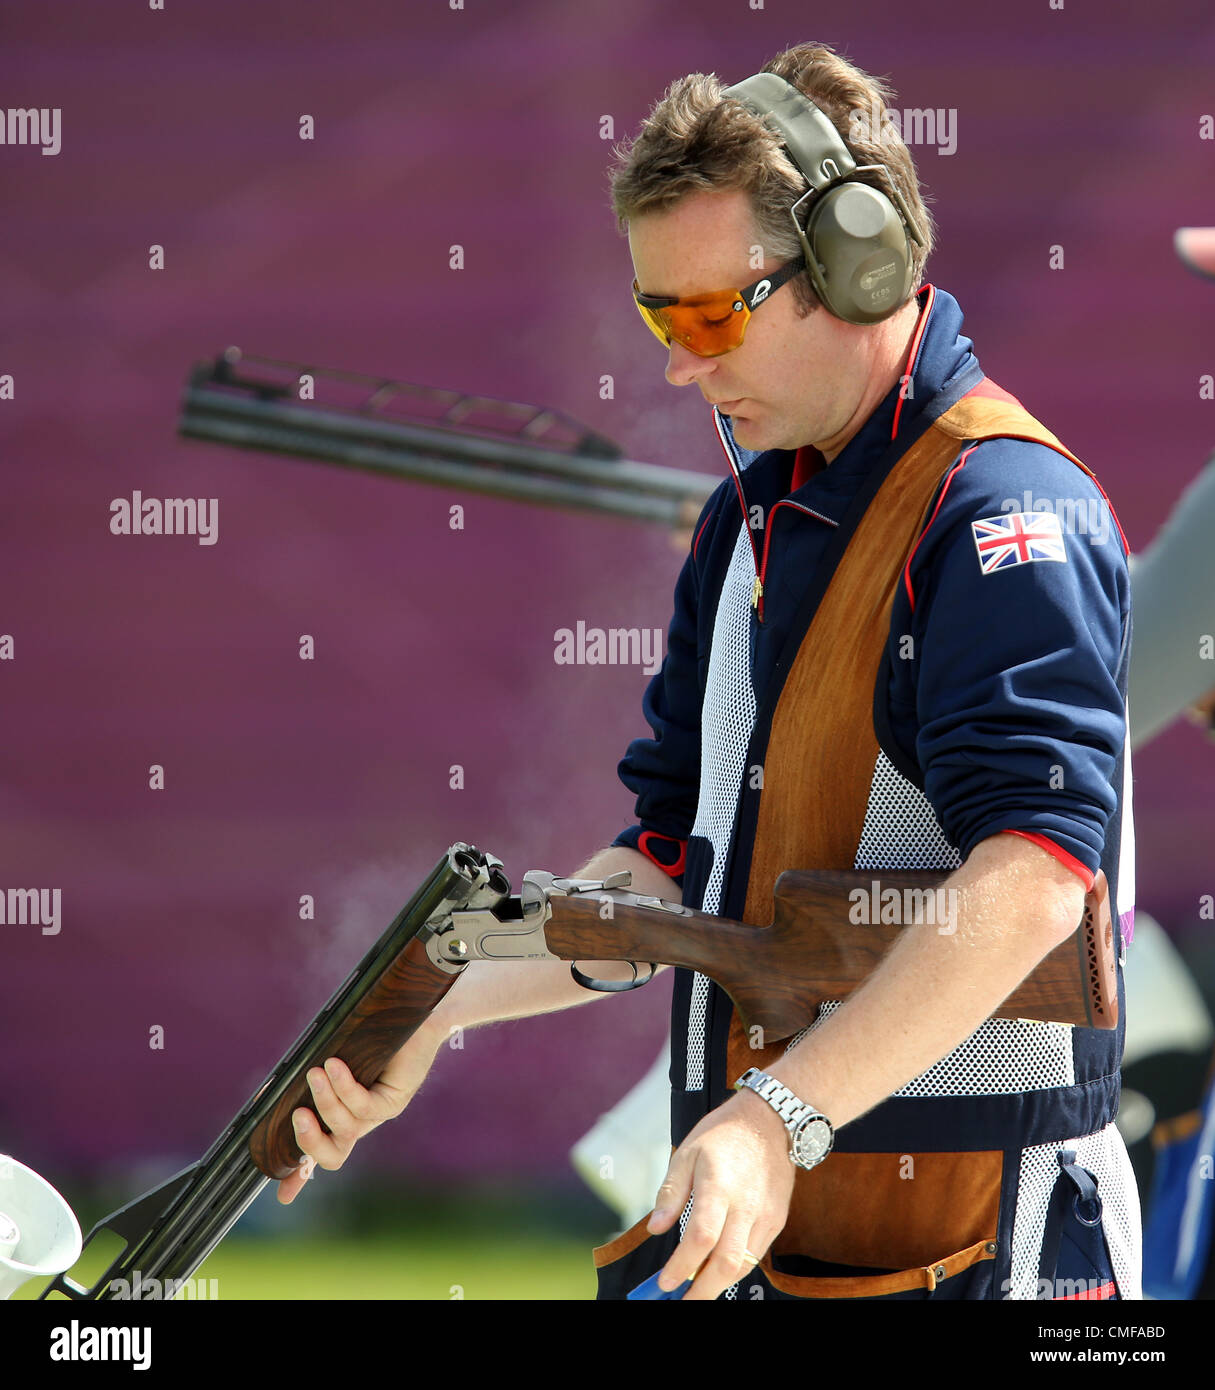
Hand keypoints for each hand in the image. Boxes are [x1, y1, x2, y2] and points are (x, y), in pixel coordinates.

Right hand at [275, 1026, 443, 1204]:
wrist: (413, 1014)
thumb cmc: (370, 1034)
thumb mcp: (334, 1061)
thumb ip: (310, 1080)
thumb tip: (273, 1091)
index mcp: (344, 1115)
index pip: (320, 1152)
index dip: (300, 1177)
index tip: (283, 1197)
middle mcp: (361, 1120)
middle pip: (334, 1154)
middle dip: (310, 1141)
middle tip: (296, 1115)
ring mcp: (379, 1113)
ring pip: (346, 1126)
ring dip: (325, 1101)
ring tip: (315, 1072)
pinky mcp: (395, 1100)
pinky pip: (365, 1105)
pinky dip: (345, 1087)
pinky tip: (334, 1066)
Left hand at [645, 1088, 794, 1299]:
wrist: (771, 1120)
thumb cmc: (724, 1133)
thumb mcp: (686, 1152)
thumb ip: (670, 1193)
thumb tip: (656, 1228)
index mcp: (718, 1185)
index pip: (700, 1238)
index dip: (681, 1266)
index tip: (664, 1283)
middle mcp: (745, 1205)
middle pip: (726, 1263)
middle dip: (702, 1291)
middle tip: (681, 1301)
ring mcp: (765, 1215)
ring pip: (743, 1264)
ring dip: (719, 1284)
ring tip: (696, 1290)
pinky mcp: (777, 1219)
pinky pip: (756, 1254)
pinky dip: (736, 1269)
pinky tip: (718, 1271)